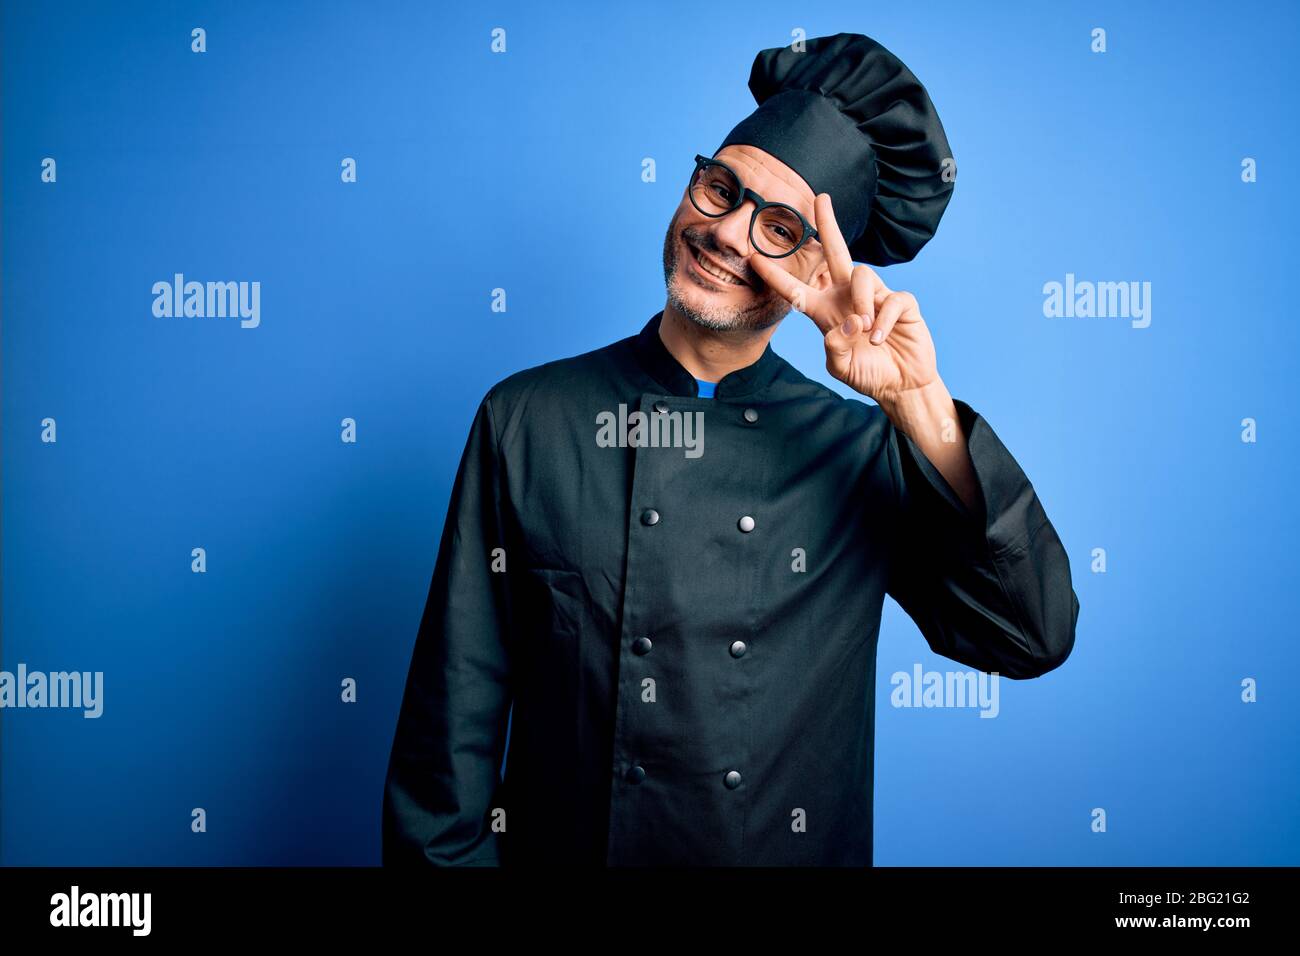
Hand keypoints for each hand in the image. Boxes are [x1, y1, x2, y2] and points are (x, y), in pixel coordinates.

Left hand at [749, 193, 939, 404]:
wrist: (901, 384)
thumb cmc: (868, 374)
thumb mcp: (841, 368)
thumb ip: (834, 349)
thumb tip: (849, 322)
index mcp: (825, 312)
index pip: (796, 289)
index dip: (775, 276)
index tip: (754, 259)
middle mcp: (848, 297)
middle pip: (835, 253)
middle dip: (829, 224)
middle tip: (821, 199)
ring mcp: (876, 296)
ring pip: (862, 274)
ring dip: (861, 301)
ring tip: (864, 329)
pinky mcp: (901, 303)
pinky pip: (891, 298)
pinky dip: (883, 319)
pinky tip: (880, 338)